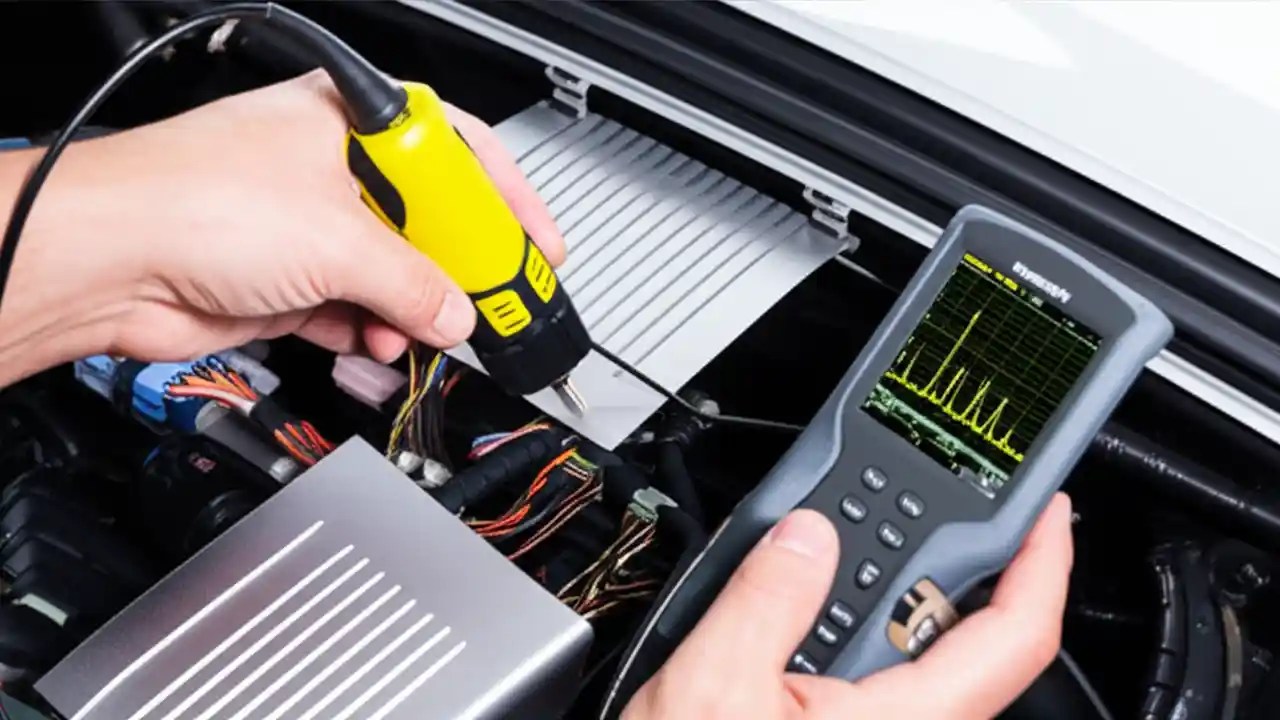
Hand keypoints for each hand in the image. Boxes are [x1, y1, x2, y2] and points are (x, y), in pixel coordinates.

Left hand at [0, 71, 563, 385]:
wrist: (106, 262)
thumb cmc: (194, 201)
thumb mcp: (341, 239)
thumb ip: (416, 284)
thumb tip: (459, 313)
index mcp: (354, 119)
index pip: (458, 152)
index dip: (507, 200)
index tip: (537, 247)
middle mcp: (330, 166)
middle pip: (427, 221)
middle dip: (461, 270)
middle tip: (498, 304)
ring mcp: (305, 226)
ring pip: (390, 272)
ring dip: (414, 311)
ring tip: (432, 332)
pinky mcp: (283, 281)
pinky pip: (353, 308)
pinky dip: (373, 330)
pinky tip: (386, 343)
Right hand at [623, 493, 1073, 719]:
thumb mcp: (712, 686)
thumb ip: (767, 599)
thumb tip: (809, 536)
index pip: (1017, 637)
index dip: (1043, 565)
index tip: (1046, 513)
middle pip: (957, 635)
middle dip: (925, 564)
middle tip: (881, 514)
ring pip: (904, 656)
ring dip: (871, 598)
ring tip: (813, 564)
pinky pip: (868, 680)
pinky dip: (844, 632)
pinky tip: (792, 623)